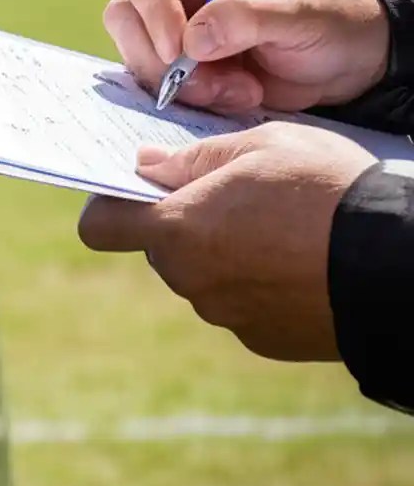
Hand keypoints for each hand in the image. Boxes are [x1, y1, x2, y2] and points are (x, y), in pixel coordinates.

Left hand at [77, 121, 376, 360]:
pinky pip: (242, 304)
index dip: (110, 206)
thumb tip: (145, 164)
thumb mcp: (261, 146)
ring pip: (204, 275)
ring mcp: (225, 314)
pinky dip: (259, 285)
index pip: (100, 227)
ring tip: (281, 229)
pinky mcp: (261, 339)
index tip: (136, 190)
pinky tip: (300, 264)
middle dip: (186, 223)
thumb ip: (193, 158)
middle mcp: (189, 279)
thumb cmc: (325, 190)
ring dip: (225, 253)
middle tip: (237, 197)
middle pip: (162, 247)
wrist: (396, 264)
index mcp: (176, 229)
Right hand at [104, 0, 389, 112]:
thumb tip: (190, 41)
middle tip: (208, 82)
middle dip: (160, 58)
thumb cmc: (329, 16)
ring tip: (239, 89)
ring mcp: (171, 26)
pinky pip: (157, 85)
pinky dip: (193, 99)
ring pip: (137, 56)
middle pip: (124, 15)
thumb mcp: (298, 8)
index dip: (151, 5)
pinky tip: (236, 94)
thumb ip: (245, 16)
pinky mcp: (177, 64)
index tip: (178, 48)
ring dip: (183, 84)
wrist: (347, 59)